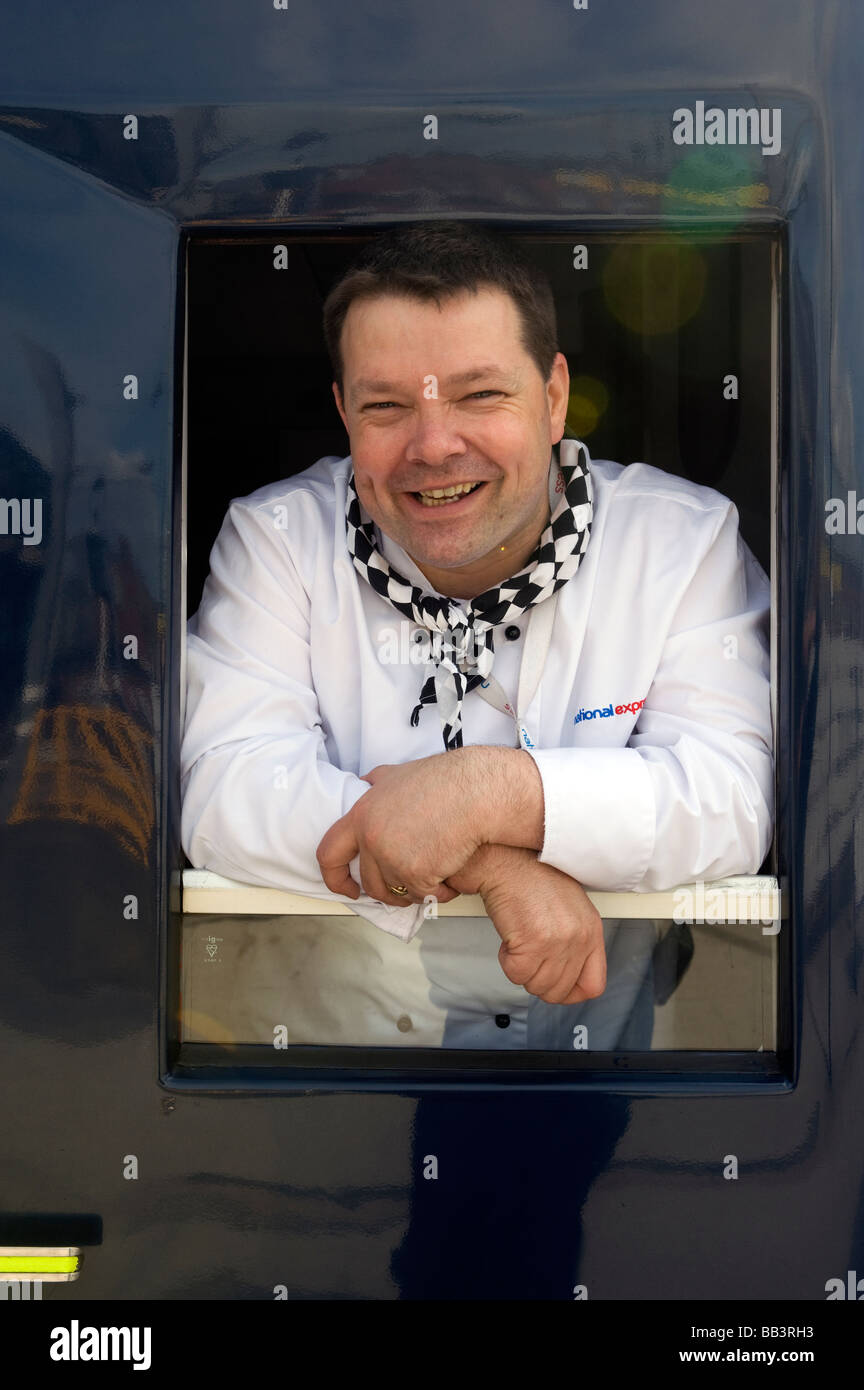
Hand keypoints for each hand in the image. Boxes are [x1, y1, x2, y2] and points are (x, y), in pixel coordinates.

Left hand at [315, 755, 483, 905]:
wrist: (475, 791)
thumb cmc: (445, 780)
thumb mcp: (398, 773)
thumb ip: (377, 783)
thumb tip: (366, 783)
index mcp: (361, 815)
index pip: (328, 854)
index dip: (334, 877)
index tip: (348, 888)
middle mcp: (371, 838)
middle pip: (370, 882)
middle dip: (387, 892)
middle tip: (404, 889)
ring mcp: (392, 857)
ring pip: (398, 891)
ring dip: (415, 891)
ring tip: (434, 876)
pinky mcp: (416, 873)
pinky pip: (424, 895)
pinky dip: (439, 892)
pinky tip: (450, 876)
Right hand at [446, 844, 606, 1004]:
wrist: (509, 860)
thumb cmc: (533, 878)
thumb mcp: (571, 909)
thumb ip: (575, 941)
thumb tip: (566, 970)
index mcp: (592, 930)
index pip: (593, 985)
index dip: (571, 993)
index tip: (558, 987)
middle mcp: (578, 938)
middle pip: (559, 990)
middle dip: (538, 979)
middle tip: (530, 959)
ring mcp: (557, 942)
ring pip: (536, 985)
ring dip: (521, 968)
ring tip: (521, 942)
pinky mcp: (532, 943)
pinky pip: (516, 974)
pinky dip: (507, 961)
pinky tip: (510, 940)